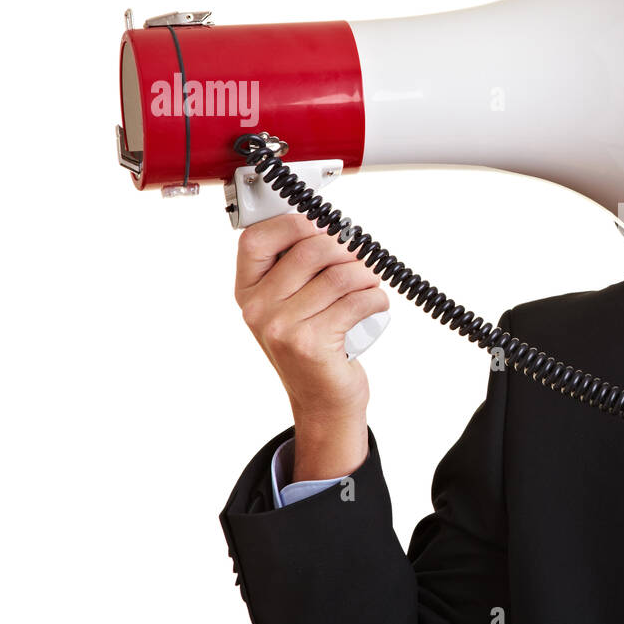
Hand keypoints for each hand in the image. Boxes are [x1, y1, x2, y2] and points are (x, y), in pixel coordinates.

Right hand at [234, 213, 387, 479]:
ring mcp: (281, 327)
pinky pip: (357, 301)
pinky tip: (375, 305)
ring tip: (369, 286)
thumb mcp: (289, 305)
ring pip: (340, 275)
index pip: (257, 239)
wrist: (322, 400)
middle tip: (360, 259)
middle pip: (311, 250)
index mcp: (247, 291)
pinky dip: (376, 299)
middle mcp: (257, 308)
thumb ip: (294, 268)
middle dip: (347, 249)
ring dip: (367, 275)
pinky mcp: (311, 343)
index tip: (323, 227)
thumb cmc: (312, 345)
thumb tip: (327, 223)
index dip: (294, 224)